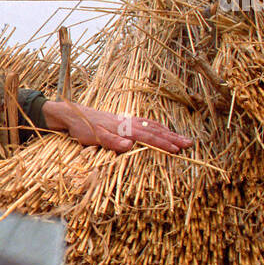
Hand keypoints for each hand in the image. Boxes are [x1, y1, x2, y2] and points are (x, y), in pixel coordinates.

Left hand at [40, 101, 192, 153]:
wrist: (74, 114)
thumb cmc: (83, 128)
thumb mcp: (94, 137)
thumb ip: (112, 142)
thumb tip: (130, 146)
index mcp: (125, 129)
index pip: (148, 137)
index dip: (163, 144)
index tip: (178, 150)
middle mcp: (129, 123)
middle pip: (155, 130)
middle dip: (172, 137)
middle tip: (190, 144)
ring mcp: (127, 121)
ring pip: (152, 126)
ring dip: (168, 132)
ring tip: (182, 138)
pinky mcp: (124, 121)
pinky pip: (145, 123)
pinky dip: (157, 127)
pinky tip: (161, 130)